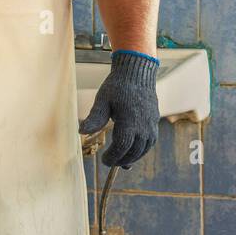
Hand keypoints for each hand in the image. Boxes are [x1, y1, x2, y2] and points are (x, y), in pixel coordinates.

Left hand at [78, 51, 159, 168]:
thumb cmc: (117, 86)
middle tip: (111, 162)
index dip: (112, 157)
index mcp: (128, 121)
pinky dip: (142, 150)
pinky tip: (133, 151)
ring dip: (133, 157)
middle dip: (121, 160)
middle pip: (133, 151)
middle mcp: (143, 125)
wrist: (137, 72)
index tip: (104, 160)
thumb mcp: (102, 100)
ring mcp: (151, 123)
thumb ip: (94, 118)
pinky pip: (150, 141)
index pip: (121, 147)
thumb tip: (81, 132)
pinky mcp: (154, 121)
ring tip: (121, 160)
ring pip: (144, 149)